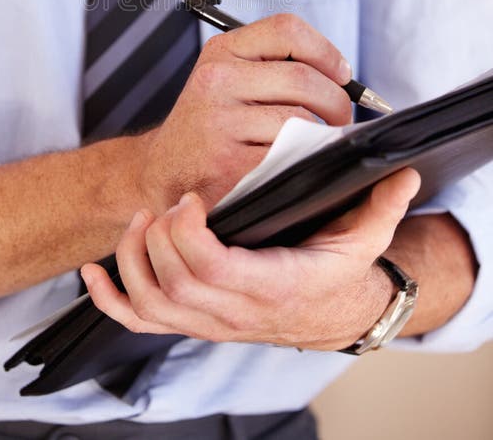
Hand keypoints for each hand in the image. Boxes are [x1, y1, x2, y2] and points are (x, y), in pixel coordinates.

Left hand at [81, 168, 420, 350]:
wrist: (324, 313)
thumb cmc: (335, 271)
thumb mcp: (362, 239)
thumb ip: (380, 206)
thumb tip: (402, 174)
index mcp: (269, 287)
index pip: (212, 269)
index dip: (191, 233)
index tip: (192, 198)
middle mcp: (232, 312)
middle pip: (173, 283)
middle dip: (159, 238)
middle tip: (166, 201)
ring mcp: (207, 321)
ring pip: (151, 302)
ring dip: (133, 259)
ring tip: (141, 220)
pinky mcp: (191, 321)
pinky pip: (138, 321)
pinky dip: (110, 298)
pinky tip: (93, 273)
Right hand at [133, 13, 353, 213]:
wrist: (164, 170)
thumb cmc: (210, 123)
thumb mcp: (228, 78)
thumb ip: (273, 66)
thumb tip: (341, 77)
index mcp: (222, 51)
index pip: (287, 29)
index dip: (325, 51)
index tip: (341, 74)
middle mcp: (216, 79)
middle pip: (303, 78)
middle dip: (336, 101)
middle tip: (339, 118)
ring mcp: (219, 122)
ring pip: (299, 119)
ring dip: (321, 135)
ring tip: (317, 142)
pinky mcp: (227, 163)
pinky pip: (287, 155)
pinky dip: (302, 159)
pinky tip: (294, 163)